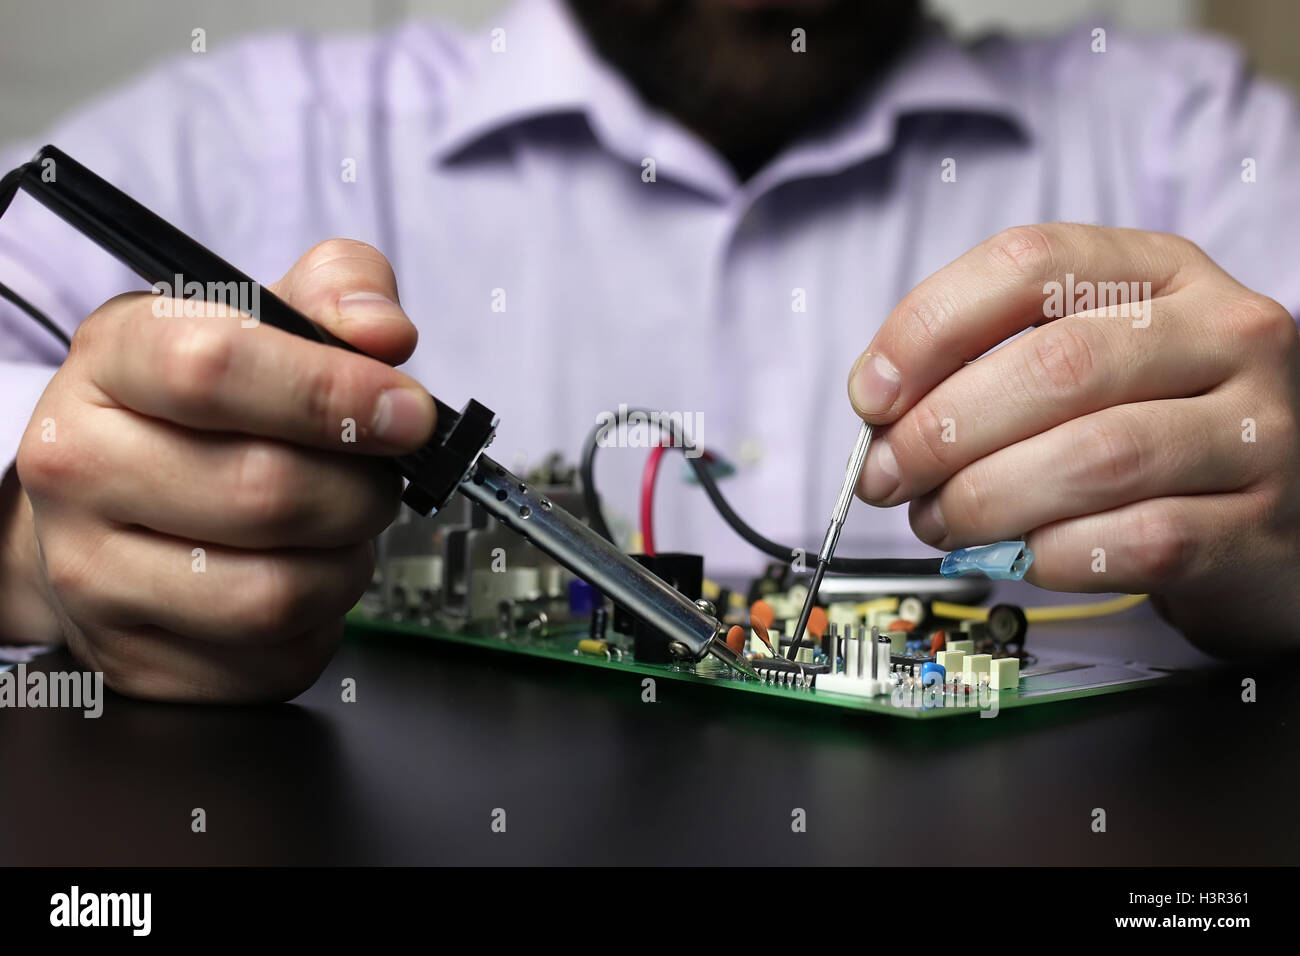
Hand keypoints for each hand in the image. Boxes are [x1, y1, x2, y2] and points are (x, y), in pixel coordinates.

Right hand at [8, 239, 435, 700]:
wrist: (108, 511)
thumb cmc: (203, 412)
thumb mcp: (260, 320)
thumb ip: (337, 296)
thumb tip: (385, 332)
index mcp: (113, 361)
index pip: (215, 369)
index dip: (333, 393)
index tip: (407, 412)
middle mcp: (81, 468)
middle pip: (264, 491)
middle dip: (361, 489)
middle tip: (377, 475)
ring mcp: (95, 576)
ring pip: (277, 591)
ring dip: (347, 559)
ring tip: (340, 527)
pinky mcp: (138, 657)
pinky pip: (274, 653)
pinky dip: (322, 618)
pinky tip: (305, 575)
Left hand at [848, 224, 1299, 652]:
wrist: (1283, 510)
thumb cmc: (1158, 426)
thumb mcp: (1091, 360)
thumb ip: (993, 364)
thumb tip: (882, 406)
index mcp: (1163, 271)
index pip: (1029, 263)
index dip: (929, 328)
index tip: (872, 395)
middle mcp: (1223, 333)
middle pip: (1056, 365)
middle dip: (942, 431)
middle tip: (889, 477)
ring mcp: (1255, 429)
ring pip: (1094, 456)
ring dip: (984, 499)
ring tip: (940, 521)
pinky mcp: (1258, 524)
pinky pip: (1136, 540)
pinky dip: (1050, 554)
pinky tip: (1020, 554)